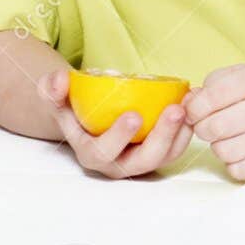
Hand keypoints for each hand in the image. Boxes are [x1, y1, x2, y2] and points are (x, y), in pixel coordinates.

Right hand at [40, 69, 192, 177]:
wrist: (89, 117)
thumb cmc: (74, 108)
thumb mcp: (57, 98)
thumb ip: (52, 89)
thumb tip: (60, 80)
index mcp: (91, 153)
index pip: (104, 152)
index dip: (119, 137)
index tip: (133, 115)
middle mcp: (117, 164)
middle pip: (143, 160)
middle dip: (161, 137)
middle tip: (174, 110)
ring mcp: (140, 161)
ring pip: (164, 156)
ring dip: (180, 133)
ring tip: (187, 106)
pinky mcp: (158, 154)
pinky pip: (176, 147)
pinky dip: (186, 128)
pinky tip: (191, 104)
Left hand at [183, 64, 244, 180]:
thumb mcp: (235, 79)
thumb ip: (207, 88)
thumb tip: (187, 105)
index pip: (212, 96)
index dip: (194, 108)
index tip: (194, 112)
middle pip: (215, 127)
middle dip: (203, 129)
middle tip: (208, 127)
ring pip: (224, 151)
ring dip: (218, 147)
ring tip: (229, 138)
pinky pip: (237, 169)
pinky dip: (233, 163)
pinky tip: (243, 151)